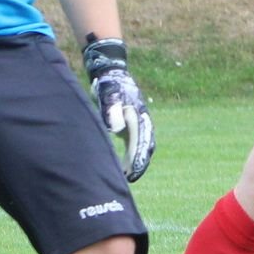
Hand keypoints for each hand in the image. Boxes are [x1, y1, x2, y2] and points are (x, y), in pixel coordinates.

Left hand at [83, 34, 155, 179]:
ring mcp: (139, 123)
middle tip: (130, 179)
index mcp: (138, 115)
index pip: (140, 140)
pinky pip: (136, 144)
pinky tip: (124, 167)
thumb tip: (115, 129)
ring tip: (127, 177)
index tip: (132, 171)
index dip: (136, 157)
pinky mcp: (132, 125)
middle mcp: (142, 120)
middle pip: (146, 145)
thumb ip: (111, 110)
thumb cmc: (108, 85)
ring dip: (137, 161)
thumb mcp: (108, 94)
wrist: (111, 74)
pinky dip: (132, 156)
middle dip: (140, 163)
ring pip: (143, 146)